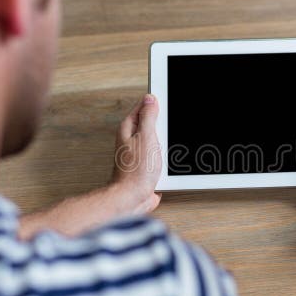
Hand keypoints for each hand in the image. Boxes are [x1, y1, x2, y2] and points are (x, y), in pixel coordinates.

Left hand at [112, 94, 161, 212]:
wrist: (133, 197)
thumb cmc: (136, 171)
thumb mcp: (146, 137)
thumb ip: (148, 117)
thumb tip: (150, 99)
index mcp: (128, 128)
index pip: (142, 106)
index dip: (156, 104)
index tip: (167, 104)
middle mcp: (131, 138)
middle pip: (151, 122)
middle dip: (163, 125)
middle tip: (167, 131)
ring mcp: (138, 151)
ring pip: (157, 139)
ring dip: (165, 143)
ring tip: (166, 150)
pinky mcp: (145, 164)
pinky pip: (159, 154)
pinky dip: (165, 156)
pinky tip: (167, 160)